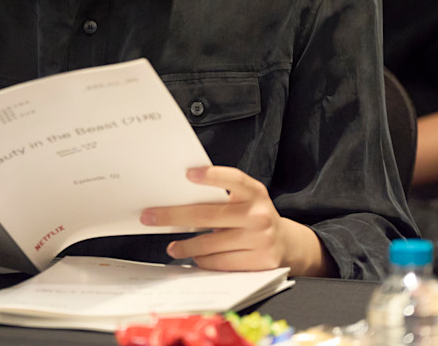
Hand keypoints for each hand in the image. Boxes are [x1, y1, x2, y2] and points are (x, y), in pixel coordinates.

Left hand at [139, 166, 329, 275]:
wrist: (287, 244)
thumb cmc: (254, 216)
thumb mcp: (245, 200)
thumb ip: (221, 197)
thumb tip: (178, 198)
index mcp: (255, 193)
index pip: (233, 179)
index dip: (211, 176)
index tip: (188, 174)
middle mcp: (259, 215)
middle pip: (207, 215)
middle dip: (173, 215)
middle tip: (150, 217)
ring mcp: (260, 241)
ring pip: (209, 244)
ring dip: (184, 246)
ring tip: (173, 246)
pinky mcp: (258, 263)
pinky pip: (218, 263)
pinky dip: (202, 260)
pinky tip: (197, 256)